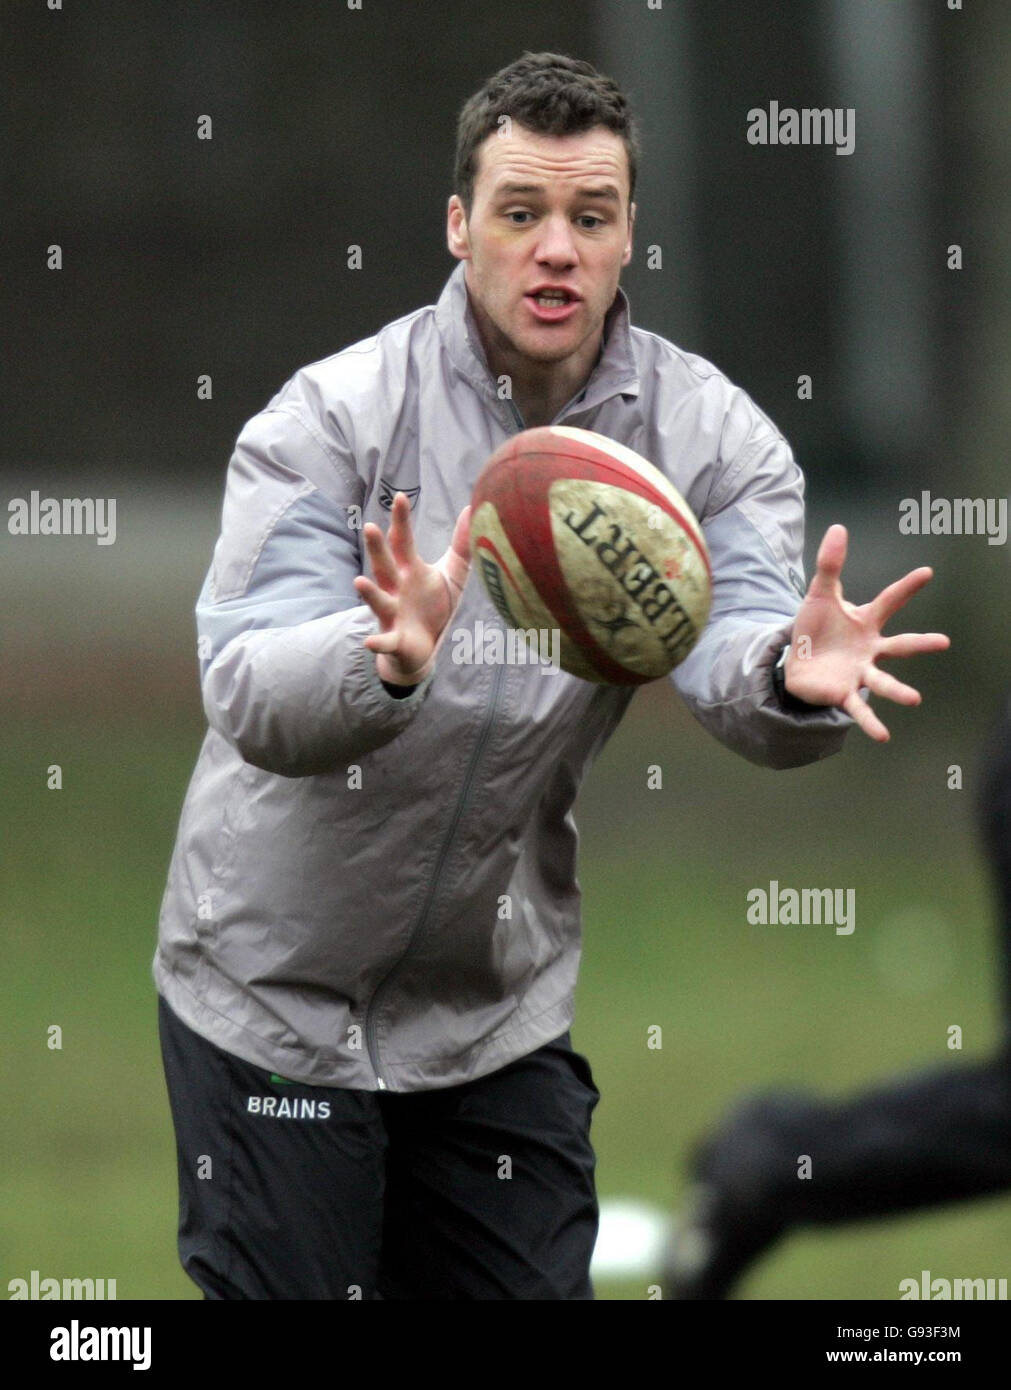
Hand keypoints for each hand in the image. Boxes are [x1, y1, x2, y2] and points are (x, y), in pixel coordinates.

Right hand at [353, 494, 470, 684]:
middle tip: (370, 527)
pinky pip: (386, 641)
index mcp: (410, 571)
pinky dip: (378, 642)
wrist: (424, 648)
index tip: (400, 497)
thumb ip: (461, 545)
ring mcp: (393, 614)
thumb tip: (472, 509)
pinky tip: (370, 642)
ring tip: (358, 582)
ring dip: (369, 592)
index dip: (401, 520)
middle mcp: (396, 589)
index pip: (403, 542)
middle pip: (384, 565)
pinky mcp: (396, 640)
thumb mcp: (453, 574)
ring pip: (379, 601)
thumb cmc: (434, 606)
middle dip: (377, 548)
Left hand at [784, 524, 949, 741]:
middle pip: (898, 646)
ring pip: (882, 682)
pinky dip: (870, 722)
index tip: (926, 572)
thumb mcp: (820, 594)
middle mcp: (869, 649)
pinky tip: (883, 736)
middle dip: (920, 644)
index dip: (906, 587)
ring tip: (914, 699)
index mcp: (866, 622)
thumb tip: (838, 528)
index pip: (889, 601)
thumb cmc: (816, 628)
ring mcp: (859, 672)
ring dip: (898, 691)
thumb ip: (830, 565)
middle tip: (944, 642)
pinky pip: (858, 708)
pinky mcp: (844, 692)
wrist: (799, 661)